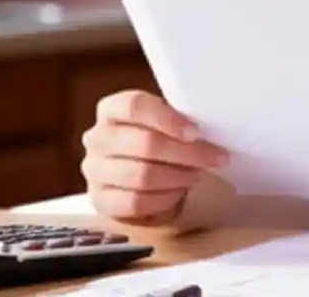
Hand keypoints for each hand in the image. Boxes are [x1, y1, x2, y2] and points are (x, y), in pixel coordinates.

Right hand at [81, 90, 229, 225]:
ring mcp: (95, 171)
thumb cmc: (154, 143)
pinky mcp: (100, 201)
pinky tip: (178, 191)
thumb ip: (177, 120)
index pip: (134, 106)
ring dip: (178, 176)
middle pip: (144, 144)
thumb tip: (210, 129)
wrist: (132, 178)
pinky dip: (164, 198)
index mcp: (111, 110)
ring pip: (142, 176)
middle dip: (187, 153)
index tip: (196, 132)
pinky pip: (136, 202)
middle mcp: (98, 138)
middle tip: (213, 157)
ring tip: (196, 174)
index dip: (168, 118)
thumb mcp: (162, 123)